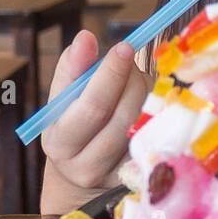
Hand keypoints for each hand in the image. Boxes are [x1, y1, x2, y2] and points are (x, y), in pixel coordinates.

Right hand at [39, 31, 149, 213]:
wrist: (80, 176)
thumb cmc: (73, 124)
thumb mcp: (64, 99)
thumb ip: (72, 68)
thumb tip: (85, 38)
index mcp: (60, 141)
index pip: (91, 106)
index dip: (110, 76)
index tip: (125, 47)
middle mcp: (84, 166)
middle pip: (122, 116)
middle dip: (133, 81)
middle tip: (133, 60)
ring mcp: (114, 177)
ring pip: (142, 126)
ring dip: (147, 95)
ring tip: (137, 80)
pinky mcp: (138, 180)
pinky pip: (156, 140)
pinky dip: (158, 115)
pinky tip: (150, 103)